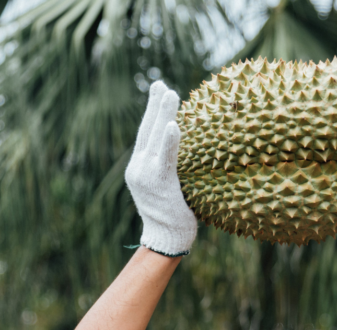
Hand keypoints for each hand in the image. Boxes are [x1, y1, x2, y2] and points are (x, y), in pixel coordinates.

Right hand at [126, 81, 196, 256]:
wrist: (166, 239)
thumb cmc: (177, 218)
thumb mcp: (172, 189)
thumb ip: (175, 170)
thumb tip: (198, 153)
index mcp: (140, 168)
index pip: (146, 134)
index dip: (152, 112)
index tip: (158, 90)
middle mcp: (138, 168)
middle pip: (145, 130)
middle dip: (154, 105)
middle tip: (160, 84)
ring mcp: (145, 175)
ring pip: (153, 138)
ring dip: (161, 114)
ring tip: (170, 93)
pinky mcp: (158, 183)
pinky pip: (164, 157)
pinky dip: (168, 140)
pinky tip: (173, 125)